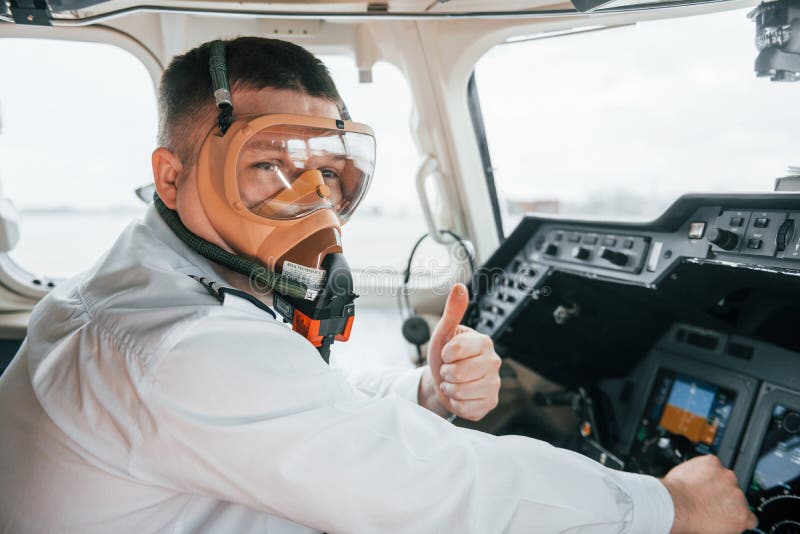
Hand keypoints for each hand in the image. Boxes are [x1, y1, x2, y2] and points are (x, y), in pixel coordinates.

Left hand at [419, 283, 501, 420]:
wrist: (444, 381)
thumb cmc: (444, 355)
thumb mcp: (444, 332)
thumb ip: (452, 311)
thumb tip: (459, 286)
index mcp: (484, 342)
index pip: (456, 350)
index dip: (444, 354)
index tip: (446, 354)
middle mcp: (494, 362)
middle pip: (459, 373)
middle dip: (446, 373)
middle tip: (449, 370)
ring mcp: (494, 384)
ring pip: (462, 391)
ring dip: (450, 389)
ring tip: (453, 382)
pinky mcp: (490, 403)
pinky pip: (466, 408)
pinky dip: (456, 403)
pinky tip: (459, 396)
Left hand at [661, 455, 756, 533]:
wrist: (673, 506)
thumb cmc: (690, 521)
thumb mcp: (715, 532)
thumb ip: (727, 524)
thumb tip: (722, 522)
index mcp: (741, 516)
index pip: (749, 515)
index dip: (735, 512)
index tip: (727, 511)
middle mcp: (738, 495)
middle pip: (734, 494)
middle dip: (723, 496)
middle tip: (706, 499)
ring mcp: (726, 477)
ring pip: (723, 478)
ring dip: (714, 481)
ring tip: (697, 488)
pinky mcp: (713, 463)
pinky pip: (711, 463)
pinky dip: (703, 468)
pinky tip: (694, 477)